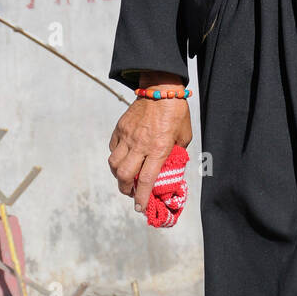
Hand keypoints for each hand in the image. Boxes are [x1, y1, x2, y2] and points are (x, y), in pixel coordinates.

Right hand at [108, 73, 191, 214]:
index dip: (141, 197)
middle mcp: (140, 144)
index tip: (139, 207)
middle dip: (126, 190)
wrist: (160, 88)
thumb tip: (169, 169)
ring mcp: (127, 136)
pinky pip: (113, 149)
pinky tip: (124, 160)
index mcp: (159, 148)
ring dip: (119, 176)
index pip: (146, 179)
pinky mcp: (120, 128)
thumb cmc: (177, 113)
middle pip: (124, 175)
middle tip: (131, 194)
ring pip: (114, 164)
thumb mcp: (183, 137)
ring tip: (126, 179)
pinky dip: (116, 158)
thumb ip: (175, 154)